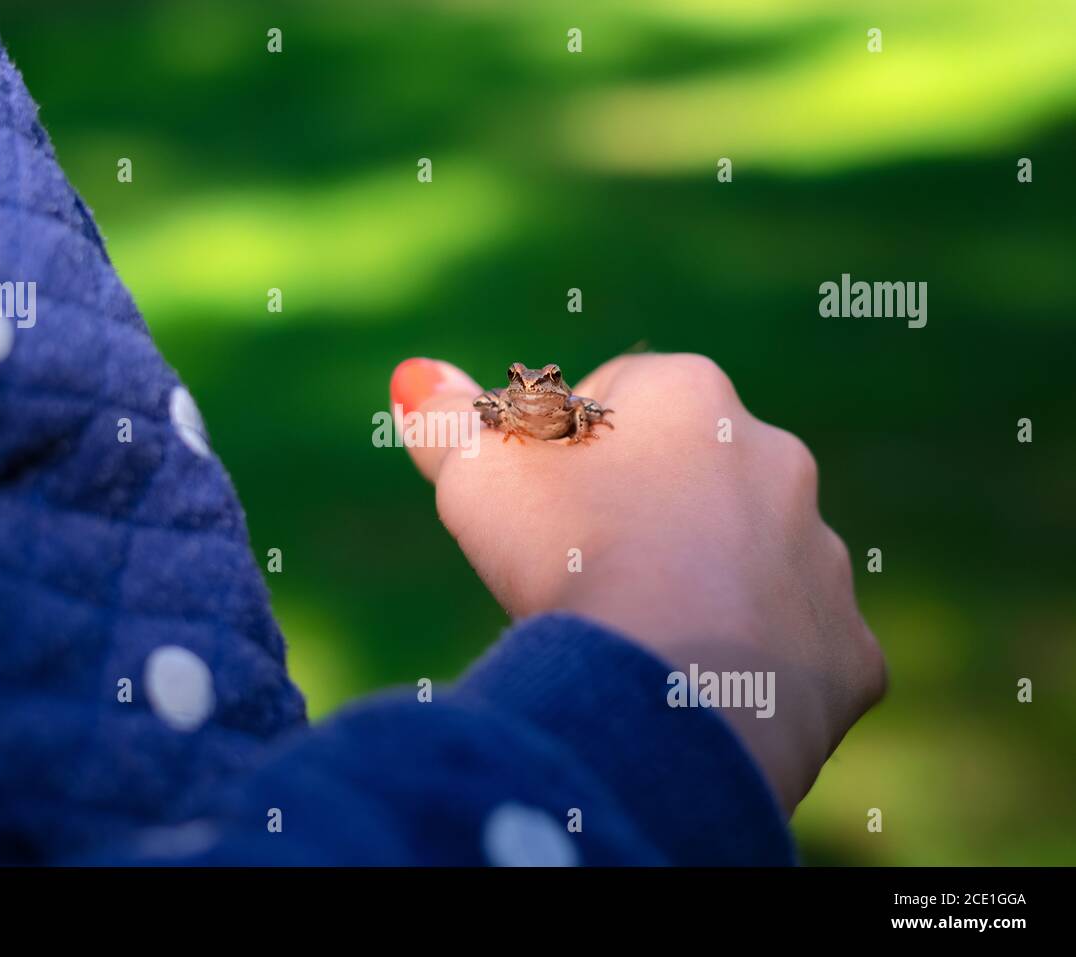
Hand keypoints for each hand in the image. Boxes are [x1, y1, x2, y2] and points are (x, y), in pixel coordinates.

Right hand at [389, 353, 885, 812]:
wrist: (667, 686)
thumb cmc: (566, 553)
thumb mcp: (477, 473)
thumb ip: (446, 418)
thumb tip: (412, 376)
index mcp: (693, 400)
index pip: (622, 394)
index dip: (569, 445)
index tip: (540, 502)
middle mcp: (776, 461)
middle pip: (697, 476)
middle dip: (647, 513)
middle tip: (585, 574)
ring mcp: (822, 558)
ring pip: (755, 562)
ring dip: (706, 587)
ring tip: (642, 639)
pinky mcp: (847, 652)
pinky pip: (799, 652)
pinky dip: (754, 670)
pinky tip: (697, 694)